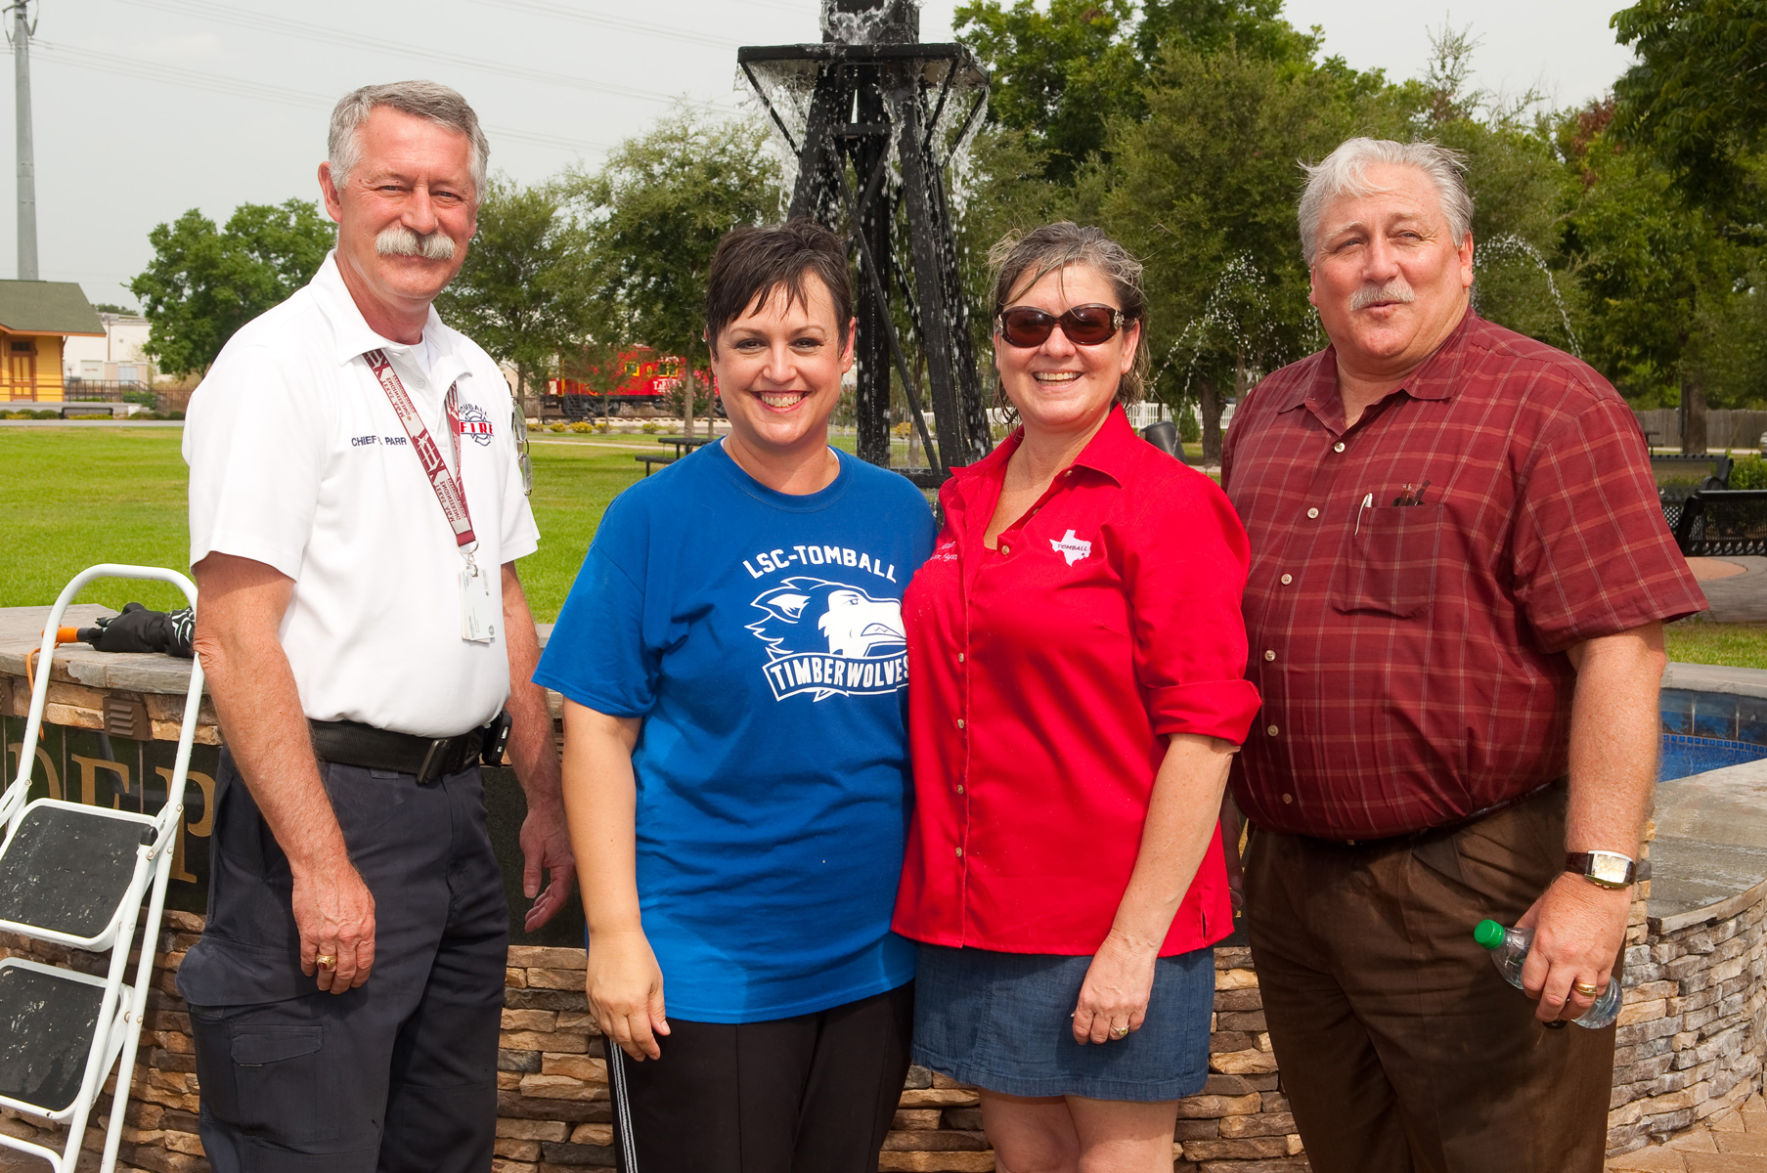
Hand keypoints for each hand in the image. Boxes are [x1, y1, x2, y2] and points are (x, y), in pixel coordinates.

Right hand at [292, 864, 375, 993]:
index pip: (365, 962)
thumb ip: (366, 925)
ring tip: (324, 986)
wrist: (322, 869)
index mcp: (365, 930)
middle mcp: (347, 937)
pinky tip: (309, 972)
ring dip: (325, 981)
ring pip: (327, 968)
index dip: (360, 976)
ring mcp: (326, 937)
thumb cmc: (347, 882)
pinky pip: (308, 958)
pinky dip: (308, 968)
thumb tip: (363, 942)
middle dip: (343, 984)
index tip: (356, 983)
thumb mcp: (367, 904)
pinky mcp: (307, 933)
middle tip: (339, 990)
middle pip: (346, 970)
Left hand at [519, 797, 577, 931]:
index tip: (532, 925)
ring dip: (545, 904)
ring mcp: (569, 864)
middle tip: (528, 923)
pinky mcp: (564, 860)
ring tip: (530, 915)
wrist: (549, 804)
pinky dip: (548, 892)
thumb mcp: (532, 849)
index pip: (557, 899)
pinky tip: (538, 898)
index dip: (545, 915)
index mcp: (565, 867)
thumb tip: (530, 895)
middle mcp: (571, 868)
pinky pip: (559, 882)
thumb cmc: (541, 823)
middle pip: (559, 898)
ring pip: (559, 891)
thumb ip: (532, 872)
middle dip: (543, 913)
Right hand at [587, 927, 668, 1061]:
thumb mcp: (655, 981)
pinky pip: (599, 1021)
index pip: (642, 1036)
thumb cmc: (639, 954)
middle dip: (635, 1050)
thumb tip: (662, 1031)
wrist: (613, 935)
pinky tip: (617, 1031)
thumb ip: (657, 1009)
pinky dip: (609, 1030)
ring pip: (610, 1033)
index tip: (655, 1054)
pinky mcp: (590, 997)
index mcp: (633, 1003)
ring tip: (632, 1047)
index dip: (649, 1048)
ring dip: (622, 1043)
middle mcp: (614, 1006)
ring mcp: (600, 1003)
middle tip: (644, 1056)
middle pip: (624, 1039)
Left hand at [1072, 930, 1158, 1044]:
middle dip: (1096, 1037)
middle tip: (1097, 1034)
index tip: (1082, 1039)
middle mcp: (1104, 1007)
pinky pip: (1134, 1027)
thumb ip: (1088, 998)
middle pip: (1099, 1036)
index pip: (1081, 1028)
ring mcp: (1124, 1008)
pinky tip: (1127, 1021)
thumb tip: (1086, 1015)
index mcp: (1088, 999)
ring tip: (1112, 1027)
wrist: (1131, 946)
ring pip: (1116, 1035)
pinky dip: (1129, 1027)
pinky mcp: (1140, 1006)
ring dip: (1113, 1033)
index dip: (1081, 1037)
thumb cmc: (1108, 956)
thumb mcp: (1089, 978)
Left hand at [1516, 872, 1630, 1022]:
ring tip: (1565, 1013)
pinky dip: (1592, 996)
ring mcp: (1590, 962)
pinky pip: (1600, 989)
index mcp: (1545, 945)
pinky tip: (1585, 996)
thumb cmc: (1567, 893)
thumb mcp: (1537, 910)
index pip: (1532, 981)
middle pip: (1554, 998)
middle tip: (1543, 1015)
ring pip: (1581, 1001)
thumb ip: (1525, 930)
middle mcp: (1566, 958)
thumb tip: (1514, 941)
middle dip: (1546, 1012)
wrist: (1598, 883)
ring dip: (1571, 1012)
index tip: (1529, 992)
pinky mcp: (1608, 962)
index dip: (1528, 991)